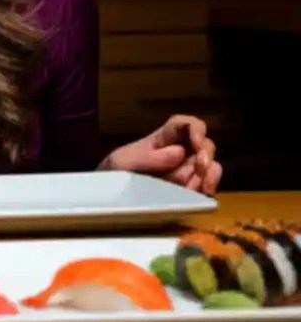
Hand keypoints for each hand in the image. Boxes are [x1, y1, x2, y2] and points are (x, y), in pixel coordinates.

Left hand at [101, 114, 221, 194]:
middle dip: (205, 156)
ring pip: (211, 166)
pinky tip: (199, 195)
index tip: (197, 143)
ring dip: (205, 176)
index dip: (196, 129)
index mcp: (162, 139)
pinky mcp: (190, 189)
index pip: (185, 124)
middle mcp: (180, 151)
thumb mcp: (122, 162)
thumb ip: (148, 157)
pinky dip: (206, 189)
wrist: (109, 197)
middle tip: (200, 169)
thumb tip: (180, 153)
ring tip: (189, 189)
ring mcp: (187, 170)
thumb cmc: (113, 173)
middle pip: (205, 145)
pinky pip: (207, 185)